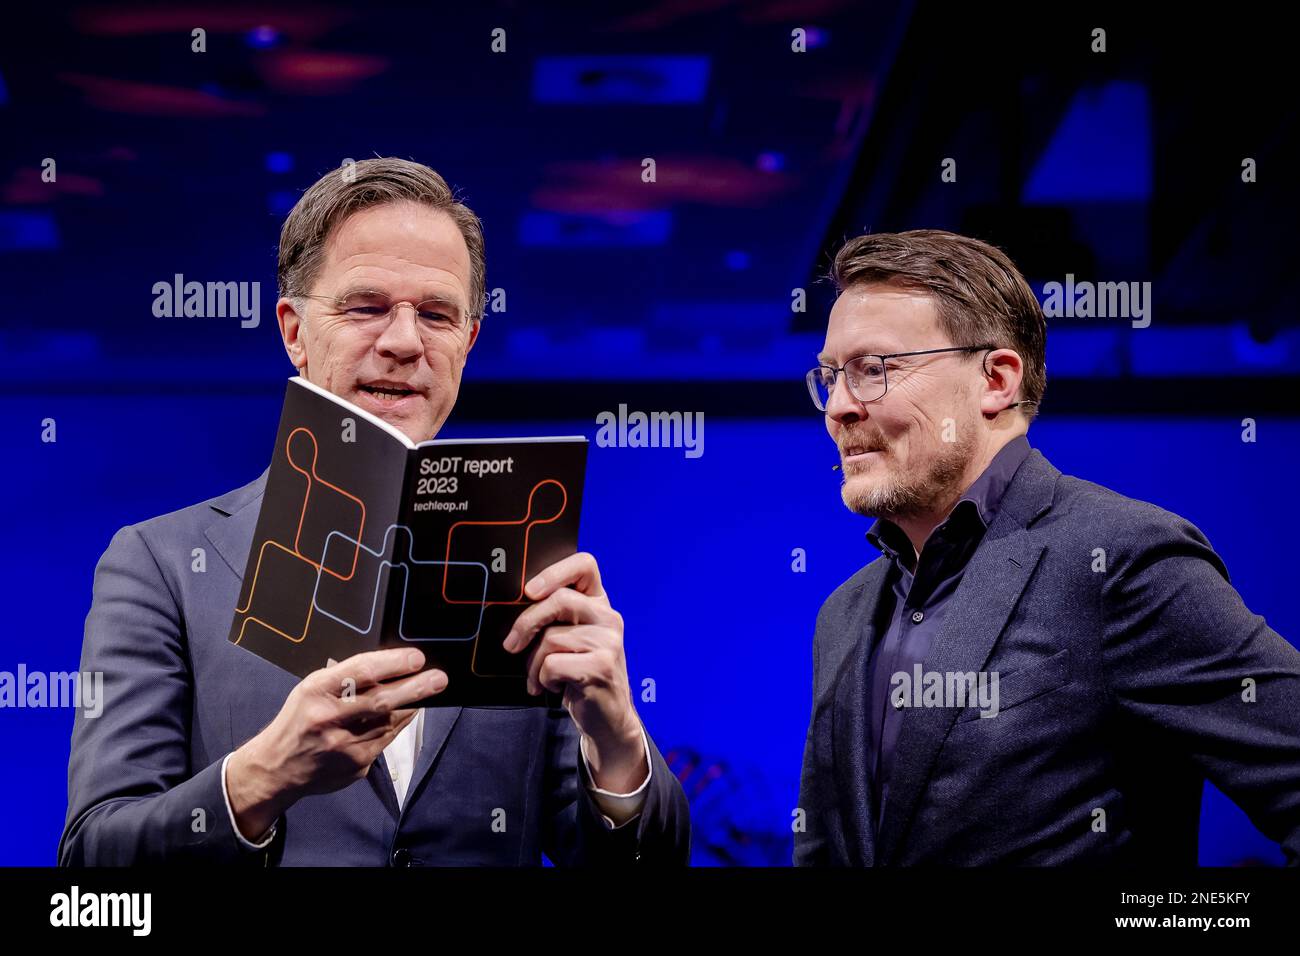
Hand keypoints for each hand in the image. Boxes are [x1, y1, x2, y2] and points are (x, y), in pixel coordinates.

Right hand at [226, 647, 446, 840]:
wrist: (277, 768)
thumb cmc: (300, 719)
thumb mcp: (312, 688)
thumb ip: (346, 678)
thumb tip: (391, 666)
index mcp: (316, 691)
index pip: (360, 672)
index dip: (393, 663)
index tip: (417, 658)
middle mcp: (330, 718)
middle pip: (381, 700)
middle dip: (415, 687)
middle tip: (439, 679)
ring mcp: (344, 745)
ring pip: (389, 721)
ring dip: (412, 704)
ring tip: (430, 690)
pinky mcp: (357, 765)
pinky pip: (387, 739)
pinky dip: (400, 723)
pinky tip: (408, 712)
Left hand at [503, 552, 646, 791]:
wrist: (607, 717)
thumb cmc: (579, 674)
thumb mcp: (570, 640)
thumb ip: (553, 619)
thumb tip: (513, 607)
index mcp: (599, 603)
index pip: (585, 565)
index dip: (554, 571)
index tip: (530, 590)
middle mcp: (609, 617)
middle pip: (559, 599)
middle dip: (526, 623)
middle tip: (512, 646)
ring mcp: (609, 641)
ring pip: (551, 638)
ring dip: (534, 663)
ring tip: (541, 678)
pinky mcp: (601, 666)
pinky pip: (553, 664)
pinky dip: (544, 679)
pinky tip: (556, 687)